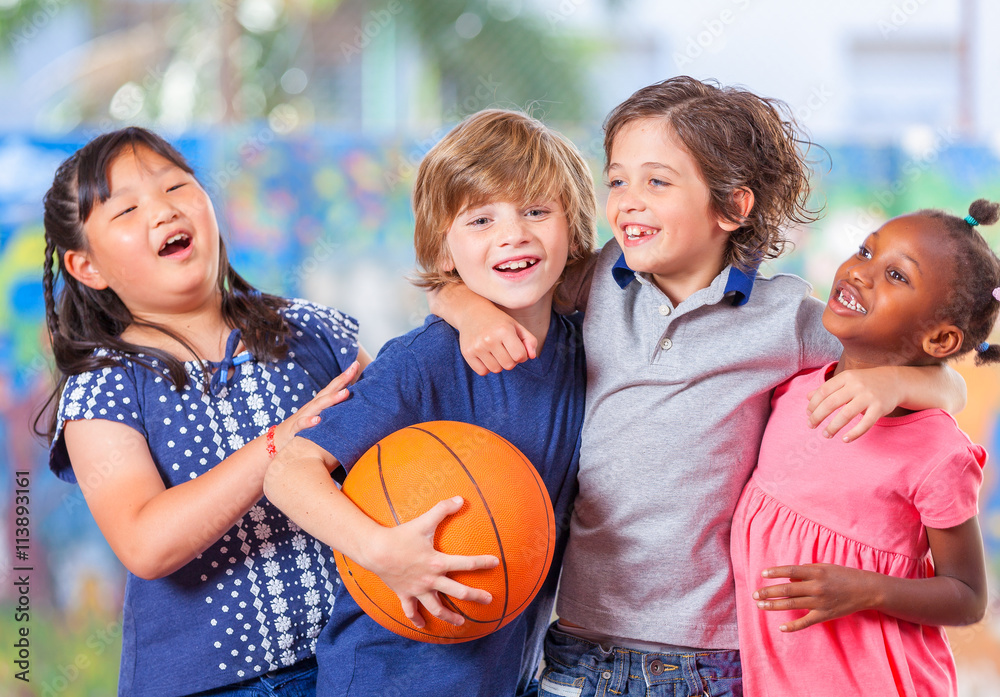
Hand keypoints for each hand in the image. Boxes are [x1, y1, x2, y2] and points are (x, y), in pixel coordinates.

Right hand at [274, 361, 359, 447]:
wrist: (280, 440)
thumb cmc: (306, 428)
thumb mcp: (322, 417)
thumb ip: (335, 410)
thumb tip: (353, 404)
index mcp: (320, 403)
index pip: (334, 387)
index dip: (345, 376)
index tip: (357, 364)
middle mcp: (313, 406)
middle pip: (328, 390)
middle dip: (341, 380)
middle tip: (354, 369)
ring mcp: (304, 416)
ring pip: (318, 405)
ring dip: (332, 398)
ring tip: (346, 392)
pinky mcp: (296, 429)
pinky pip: (302, 425)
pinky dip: (309, 422)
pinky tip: (317, 420)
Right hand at [365, 496, 498, 627]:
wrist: (375, 550)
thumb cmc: (401, 535)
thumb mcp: (423, 522)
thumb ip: (442, 510)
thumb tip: (460, 498)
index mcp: (438, 562)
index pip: (466, 564)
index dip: (482, 563)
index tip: (496, 563)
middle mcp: (431, 579)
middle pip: (458, 592)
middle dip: (475, 596)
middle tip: (489, 600)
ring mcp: (418, 589)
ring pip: (437, 608)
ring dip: (450, 617)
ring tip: (461, 623)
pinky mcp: (405, 594)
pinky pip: (410, 611)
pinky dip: (416, 619)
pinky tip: (422, 625)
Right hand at [459, 316, 536, 375]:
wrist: (472, 312)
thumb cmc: (498, 321)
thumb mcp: (516, 326)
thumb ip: (529, 341)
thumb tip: (532, 356)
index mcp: (504, 330)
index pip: (520, 356)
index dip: (522, 355)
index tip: (516, 348)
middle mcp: (489, 339)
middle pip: (509, 365)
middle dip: (511, 360)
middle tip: (505, 349)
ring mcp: (477, 347)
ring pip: (496, 370)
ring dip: (498, 364)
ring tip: (495, 351)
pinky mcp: (467, 353)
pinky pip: (482, 372)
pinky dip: (486, 367)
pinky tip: (485, 355)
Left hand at [754, 563, 875, 631]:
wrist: (866, 590)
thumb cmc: (843, 576)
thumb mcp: (825, 567)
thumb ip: (806, 570)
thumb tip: (788, 578)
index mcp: (816, 573)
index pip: (790, 571)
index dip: (775, 572)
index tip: (762, 574)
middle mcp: (816, 587)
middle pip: (787, 590)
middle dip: (768, 592)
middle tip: (754, 594)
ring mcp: (820, 602)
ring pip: (792, 604)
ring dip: (774, 605)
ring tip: (760, 605)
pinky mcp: (825, 615)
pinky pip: (806, 622)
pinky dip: (793, 626)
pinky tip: (781, 627)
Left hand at [806, 367, 899, 441]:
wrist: (896, 381)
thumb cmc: (865, 382)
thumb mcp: (846, 380)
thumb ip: (828, 388)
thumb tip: (808, 397)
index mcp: (846, 377)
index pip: (823, 391)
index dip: (813, 404)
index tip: (808, 414)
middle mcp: (856, 385)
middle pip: (831, 403)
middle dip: (818, 416)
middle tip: (811, 426)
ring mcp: (869, 397)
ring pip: (846, 415)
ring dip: (833, 427)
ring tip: (826, 435)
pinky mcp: (880, 408)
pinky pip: (865, 424)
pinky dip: (854, 433)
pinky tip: (845, 439)